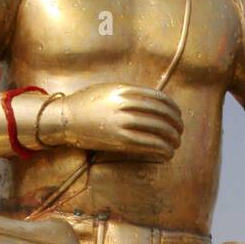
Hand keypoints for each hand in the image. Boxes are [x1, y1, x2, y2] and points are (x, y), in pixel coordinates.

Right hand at [40, 84, 182, 160]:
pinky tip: (167, 153)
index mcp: (125, 90)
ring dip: (172, 138)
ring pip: (158, 129)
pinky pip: (148, 144)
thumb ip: (130, 94)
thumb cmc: (86, 104)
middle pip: (162, 114)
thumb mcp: (109, 90)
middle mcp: (125, 104)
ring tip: (176, 143)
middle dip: (176, 124)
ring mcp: (122, 122)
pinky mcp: (119, 140)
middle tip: (180, 131)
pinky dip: (162, 149)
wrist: (65, 118)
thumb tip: (153, 103)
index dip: (173, 108)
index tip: (178, 115)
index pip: (159, 98)